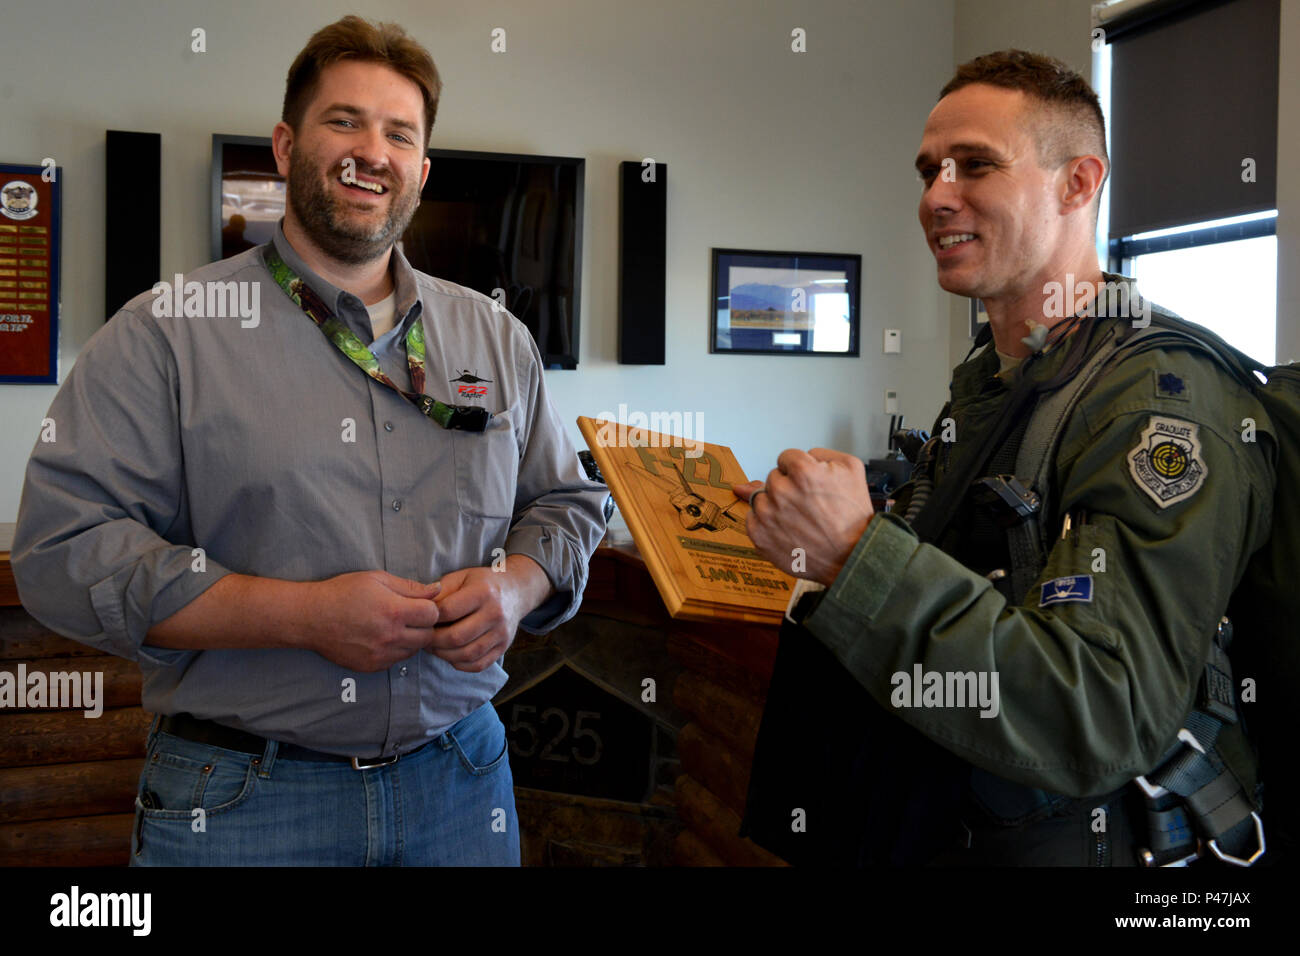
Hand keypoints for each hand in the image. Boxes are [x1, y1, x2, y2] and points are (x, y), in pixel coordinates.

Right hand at [305, 571, 441, 671]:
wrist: (311, 618)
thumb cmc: (343, 593)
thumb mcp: (377, 579)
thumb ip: (410, 586)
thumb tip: (436, 590)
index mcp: (394, 611)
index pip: (433, 615)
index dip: (429, 607)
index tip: (419, 604)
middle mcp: (390, 636)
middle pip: (427, 636)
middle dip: (424, 625)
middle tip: (410, 616)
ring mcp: (381, 654)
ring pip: (414, 651)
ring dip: (411, 639)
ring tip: (395, 626)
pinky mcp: (372, 666)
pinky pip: (397, 661)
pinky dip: (396, 650)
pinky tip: (382, 637)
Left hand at [426, 556, 552, 672]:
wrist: (516, 591)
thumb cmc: (482, 583)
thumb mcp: (461, 577)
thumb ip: (440, 592)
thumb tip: (420, 611)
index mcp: (483, 592)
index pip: (448, 611)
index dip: (429, 618)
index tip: (422, 619)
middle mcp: (495, 613)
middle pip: (456, 637)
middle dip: (433, 641)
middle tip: (423, 638)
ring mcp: (501, 633)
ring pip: (466, 654)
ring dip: (444, 654)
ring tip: (434, 647)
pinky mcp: (503, 647)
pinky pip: (478, 665)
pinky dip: (460, 663)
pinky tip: (451, 654)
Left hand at [733, 447, 874, 586]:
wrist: (852, 556)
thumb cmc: (853, 517)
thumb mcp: (851, 468)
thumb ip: (819, 454)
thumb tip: (788, 459)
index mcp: (802, 472)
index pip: (786, 458)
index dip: (800, 470)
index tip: (809, 484)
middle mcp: (781, 491)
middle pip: (774, 478)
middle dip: (788, 487)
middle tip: (808, 505)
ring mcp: (767, 514)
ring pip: (761, 498)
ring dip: (775, 505)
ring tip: (799, 520)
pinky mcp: (759, 535)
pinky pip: (753, 519)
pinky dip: (766, 524)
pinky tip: (786, 530)